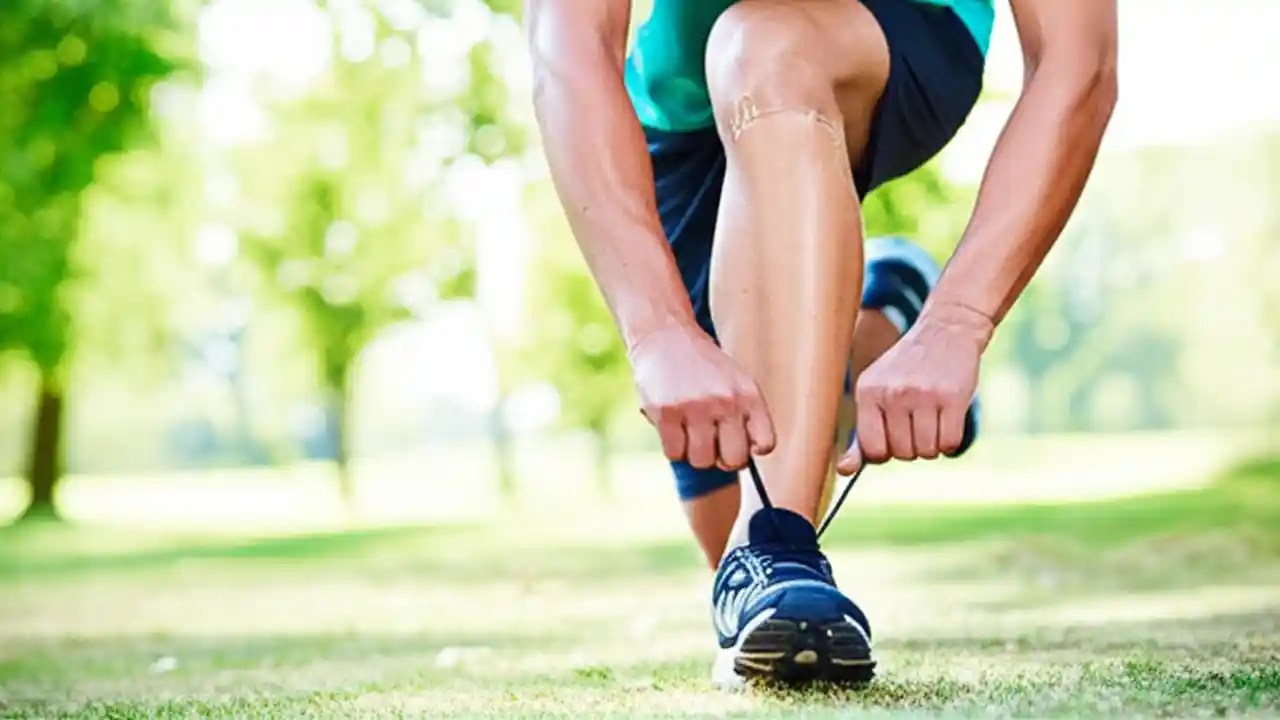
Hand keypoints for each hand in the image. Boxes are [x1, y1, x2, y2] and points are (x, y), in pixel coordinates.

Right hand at [630, 323, 775, 470]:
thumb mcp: (735, 381)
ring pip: (701, 461)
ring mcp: (695, 407)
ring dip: (693, 453)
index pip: (765, 443)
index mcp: (748, 394)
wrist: (665, 335)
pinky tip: (672, 428)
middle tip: (710, 442)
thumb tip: (741, 459)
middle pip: (733, 460)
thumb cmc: (702, 366)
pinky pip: (674, 453)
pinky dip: (673, 447)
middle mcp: (725, 401)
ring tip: (689, 431)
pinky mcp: (666, 412)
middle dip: (721, 458)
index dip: (751, 450)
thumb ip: (743, 416)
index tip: (739, 443)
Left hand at [837, 302, 992, 473]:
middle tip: (917, 421)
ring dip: (932, 445)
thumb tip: (844, 471)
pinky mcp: (953, 398)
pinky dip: (950, 443)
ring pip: (927, 452)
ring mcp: (923, 395)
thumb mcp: (876, 391)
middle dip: (911, 446)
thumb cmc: (907, 370)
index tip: (893, 435)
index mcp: (868, 392)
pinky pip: (950, 444)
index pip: (872, 450)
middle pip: (902, 454)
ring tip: (932, 420)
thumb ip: (862, 434)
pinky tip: (948, 421)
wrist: (946, 330)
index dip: (885, 451)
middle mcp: (893, 393)